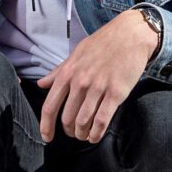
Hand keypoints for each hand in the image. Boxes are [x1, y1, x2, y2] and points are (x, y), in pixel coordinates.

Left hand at [36, 8, 159, 143]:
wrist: (131, 34)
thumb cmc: (103, 43)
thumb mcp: (76, 54)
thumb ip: (58, 71)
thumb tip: (41, 84)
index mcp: (67, 73)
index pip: (49, 106)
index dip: (46, 125)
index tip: (47, 137)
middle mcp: (80, 82)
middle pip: (67, 118)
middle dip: (69, 131)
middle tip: (73, 134)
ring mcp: (98, 88)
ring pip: (84, 121)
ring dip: (82, 134)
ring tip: (85, 136)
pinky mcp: (116, 92)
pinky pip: (102, 119)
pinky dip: (97, 133)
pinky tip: (96, 136)